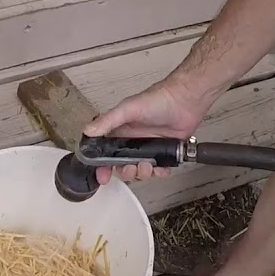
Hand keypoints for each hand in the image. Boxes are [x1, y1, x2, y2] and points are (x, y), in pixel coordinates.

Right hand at [83, 79, 209, 182]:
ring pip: (140, 170)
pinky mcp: (165, 152)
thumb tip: (89, 131)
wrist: (185, 100)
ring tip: (147, 165)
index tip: (103, 176)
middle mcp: (133, 141)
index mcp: (121, 132)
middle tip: (130, 169)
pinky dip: (159, 172)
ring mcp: (149, 148)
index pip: (105, 153)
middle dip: (125, 172)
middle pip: (122, 166)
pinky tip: (160, 168)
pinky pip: (159, 169)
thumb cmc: (158, 99)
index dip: (102, 166)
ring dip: (142, 172)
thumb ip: (108, 121)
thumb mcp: (128, 109)